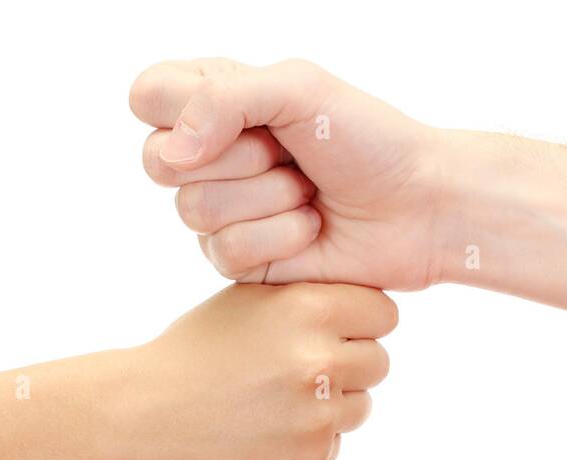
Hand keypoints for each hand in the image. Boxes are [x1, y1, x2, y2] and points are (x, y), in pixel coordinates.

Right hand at [105, 282, 395, 459]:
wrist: (150, 411)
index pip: (383, 313)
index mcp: (309, 307)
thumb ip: (311, 297)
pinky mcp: (309, 455)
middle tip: (305, 370)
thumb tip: (367, 304)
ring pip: (361, 404)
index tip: (335, 331)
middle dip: (351, 364)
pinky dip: (312, 438)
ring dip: (335, 404)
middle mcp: (320, 359)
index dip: (359, 322)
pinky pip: (336, 442)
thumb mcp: (251, 299)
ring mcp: (317, 413)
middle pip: (379, 360)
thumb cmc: (199, 348)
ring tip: (284, 399)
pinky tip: (271, 428)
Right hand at [130, 58, 447, 289]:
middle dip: (237, 159)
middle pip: (161, 164)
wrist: (418, 208)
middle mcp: (211, 156)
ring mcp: (225, 211)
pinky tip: (313, 230)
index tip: (244, 115)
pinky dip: (280, 239)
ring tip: (309, 193)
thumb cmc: (369, 140)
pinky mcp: (243, 261)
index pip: (148, 97)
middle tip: (288, 155)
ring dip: (267, 200)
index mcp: (217, 100)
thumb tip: (172, 154)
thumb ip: (224, 99)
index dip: (181, 112)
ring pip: (195, 212)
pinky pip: (226, 254)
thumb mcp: (299, 90)